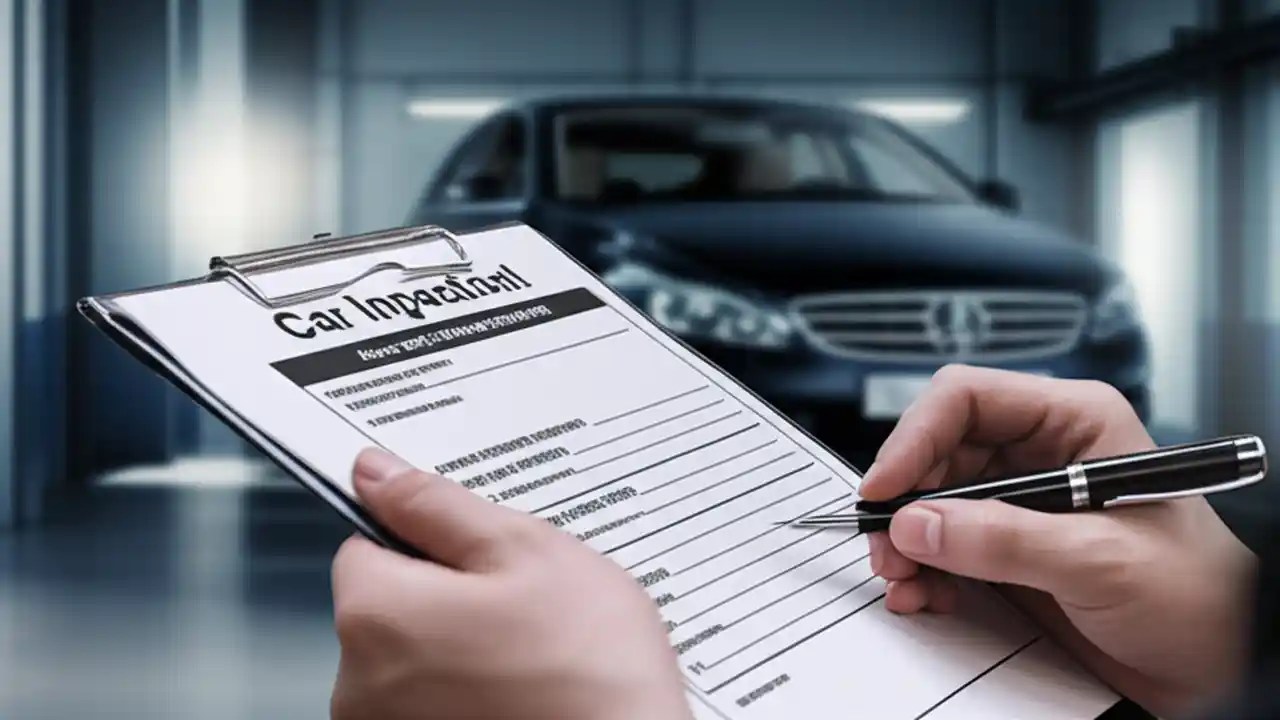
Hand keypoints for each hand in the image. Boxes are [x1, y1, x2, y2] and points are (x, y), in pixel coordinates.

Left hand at [330, 448, 692, 719]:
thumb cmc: (589, 668)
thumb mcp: (526, 550)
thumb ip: (438, 506)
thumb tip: (376, 474)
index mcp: (376, 614)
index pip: (365, 544)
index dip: (428, 541)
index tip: (480, 555)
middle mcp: (359, 685)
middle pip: (388, 606)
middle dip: (447, 597)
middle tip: (523, 607)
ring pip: (412, 660)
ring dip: (460, 651)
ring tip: (532, 657)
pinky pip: (431, 703)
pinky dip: (467, 696)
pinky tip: (524, 694)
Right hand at [860, 365, 1255, 717]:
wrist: (1220, 667)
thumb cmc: (1198, 597)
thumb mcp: (1101, 560)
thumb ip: (1005, 540)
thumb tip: (920, 523)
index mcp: (1075, 422)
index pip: (966, 400)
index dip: (915, 437)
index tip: (885, 487)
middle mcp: (1043, 454)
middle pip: (938, 451)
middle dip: (905, 500)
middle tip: (888, 547)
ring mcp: (1023, 504)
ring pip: (932, 501)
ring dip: (907, 540)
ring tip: (904, 579)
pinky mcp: (1011, 551)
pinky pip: (945, 547)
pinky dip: (924, 570)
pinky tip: (925, 594)